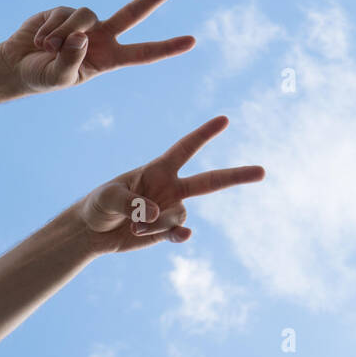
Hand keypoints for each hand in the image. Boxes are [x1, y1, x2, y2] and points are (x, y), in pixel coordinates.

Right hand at [0, 0, 194, 92]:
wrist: (15, 65)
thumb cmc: (42, 77)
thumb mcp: (58, 77)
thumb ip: (71, 60)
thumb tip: (83, 37)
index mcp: (110, 58)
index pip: (143, 53)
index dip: (167, 48)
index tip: (192, 41)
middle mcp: (103, 36)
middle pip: (133, 13)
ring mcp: (85, 22)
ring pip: (86, 15)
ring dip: (64, 32)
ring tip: (47, 48)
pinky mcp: (64, 11)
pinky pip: (63, 12)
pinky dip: (49, 28)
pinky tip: (38, 39)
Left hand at [76, 115, 263, 253]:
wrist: (92, 233)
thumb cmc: (97, 206)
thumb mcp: (107, 197)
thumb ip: (132, 203)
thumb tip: (158, 214)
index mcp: (158, 169)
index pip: (186, 148)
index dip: (205, 134)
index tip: (225, 119)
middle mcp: (171, 187)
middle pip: (210, 180)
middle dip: (237, 176)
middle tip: (263, 172)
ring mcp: (171, 210)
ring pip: (179, 215)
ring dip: (156, 222)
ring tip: (134, 226)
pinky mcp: (165, 232)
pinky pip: (179, 232)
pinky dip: (179, 234)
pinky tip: (181, 236)